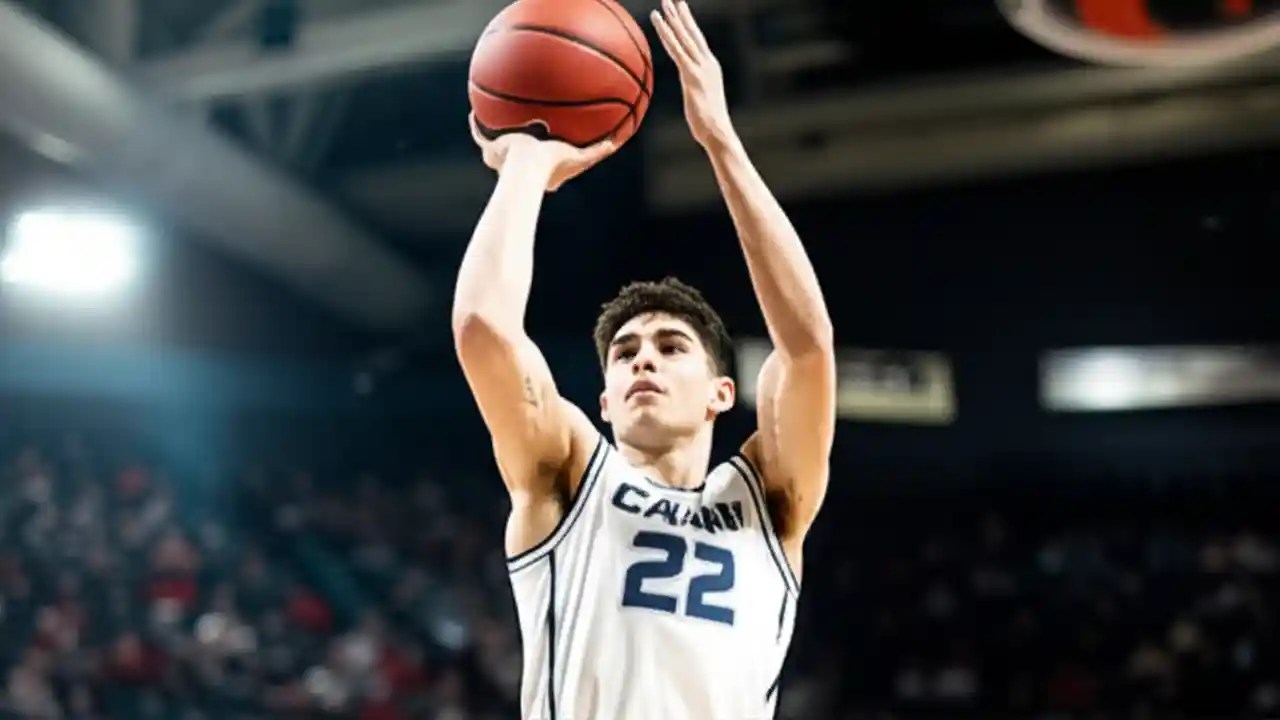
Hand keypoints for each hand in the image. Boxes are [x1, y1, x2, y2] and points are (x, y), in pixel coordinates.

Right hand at [469, 114, 613, 191]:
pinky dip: (475, 125)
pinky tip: (473, 111)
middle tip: (524, 133)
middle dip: (520, 146)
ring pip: (496, 145)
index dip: (544, 159)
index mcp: (538, 173)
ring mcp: (500, 159)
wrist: (526, 167)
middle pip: (518, 155)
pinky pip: (479, 135)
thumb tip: (615, 142)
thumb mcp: (578, 158)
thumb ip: (597, 151)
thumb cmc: (551, 166)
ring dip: (497, 135)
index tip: (547, 149)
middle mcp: (517, 168)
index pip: (541, 166)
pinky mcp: (489, 150)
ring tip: (496, 118)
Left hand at [651, 0, 734, 148]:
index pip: (697, 41)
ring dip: (673, 18)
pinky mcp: (692, 75)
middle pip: (692, 33)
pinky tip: (659, 22)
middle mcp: (707, 63)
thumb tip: (689, 92)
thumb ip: (693, 91)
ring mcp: (701, 68)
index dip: (689, 24)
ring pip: (684, 37)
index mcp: (710, 67)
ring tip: (664, 2)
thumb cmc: (708, 125)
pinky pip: (677, 50)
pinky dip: (667, 34)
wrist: (718, 133)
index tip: (681, 9)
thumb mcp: (699, 103)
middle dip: (681, 14)